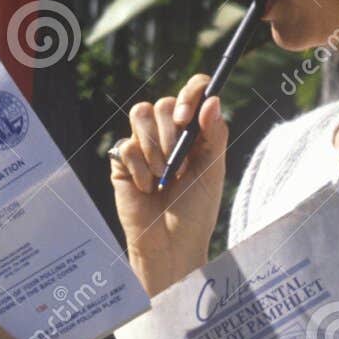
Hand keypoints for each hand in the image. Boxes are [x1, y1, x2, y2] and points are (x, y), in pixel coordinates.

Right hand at [109, 74, 227, 295]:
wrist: (171, 246)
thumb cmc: (196, 212)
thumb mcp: (212, 172)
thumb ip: (215, 135)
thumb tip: (212, 99)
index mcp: (194, 133)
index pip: (192, 93)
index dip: (189, 94)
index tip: (186, 116)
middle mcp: (168, 135)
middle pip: (163, 104)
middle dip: (170, 132)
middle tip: (176, 162)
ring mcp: (143, 146)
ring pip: (140, 113)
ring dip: (153, 147)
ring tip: (163, 177)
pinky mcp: (123, 163)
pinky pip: (125, 146)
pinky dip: (139, 169)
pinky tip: (147, 188)